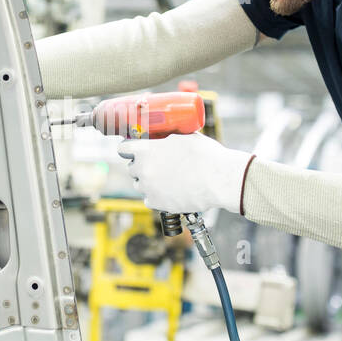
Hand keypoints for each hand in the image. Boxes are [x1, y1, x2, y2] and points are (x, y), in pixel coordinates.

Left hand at [116, 132, 254, 214]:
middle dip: (141, 165)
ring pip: (140, 184)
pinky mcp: (157, 203)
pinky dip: (156, 196)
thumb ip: (166, 138)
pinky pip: (149, 199)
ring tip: (166, 178)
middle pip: (132, 168)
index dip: (129, 147)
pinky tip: (168, 191)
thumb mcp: (183, 137)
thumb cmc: (205, 156)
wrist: (218, 180)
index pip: (123, 148)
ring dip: (148, 181)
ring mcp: (149, 188)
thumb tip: (162, 137)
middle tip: (156, 164)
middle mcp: (143, 170)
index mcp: (146, 150)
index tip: (132, 149)